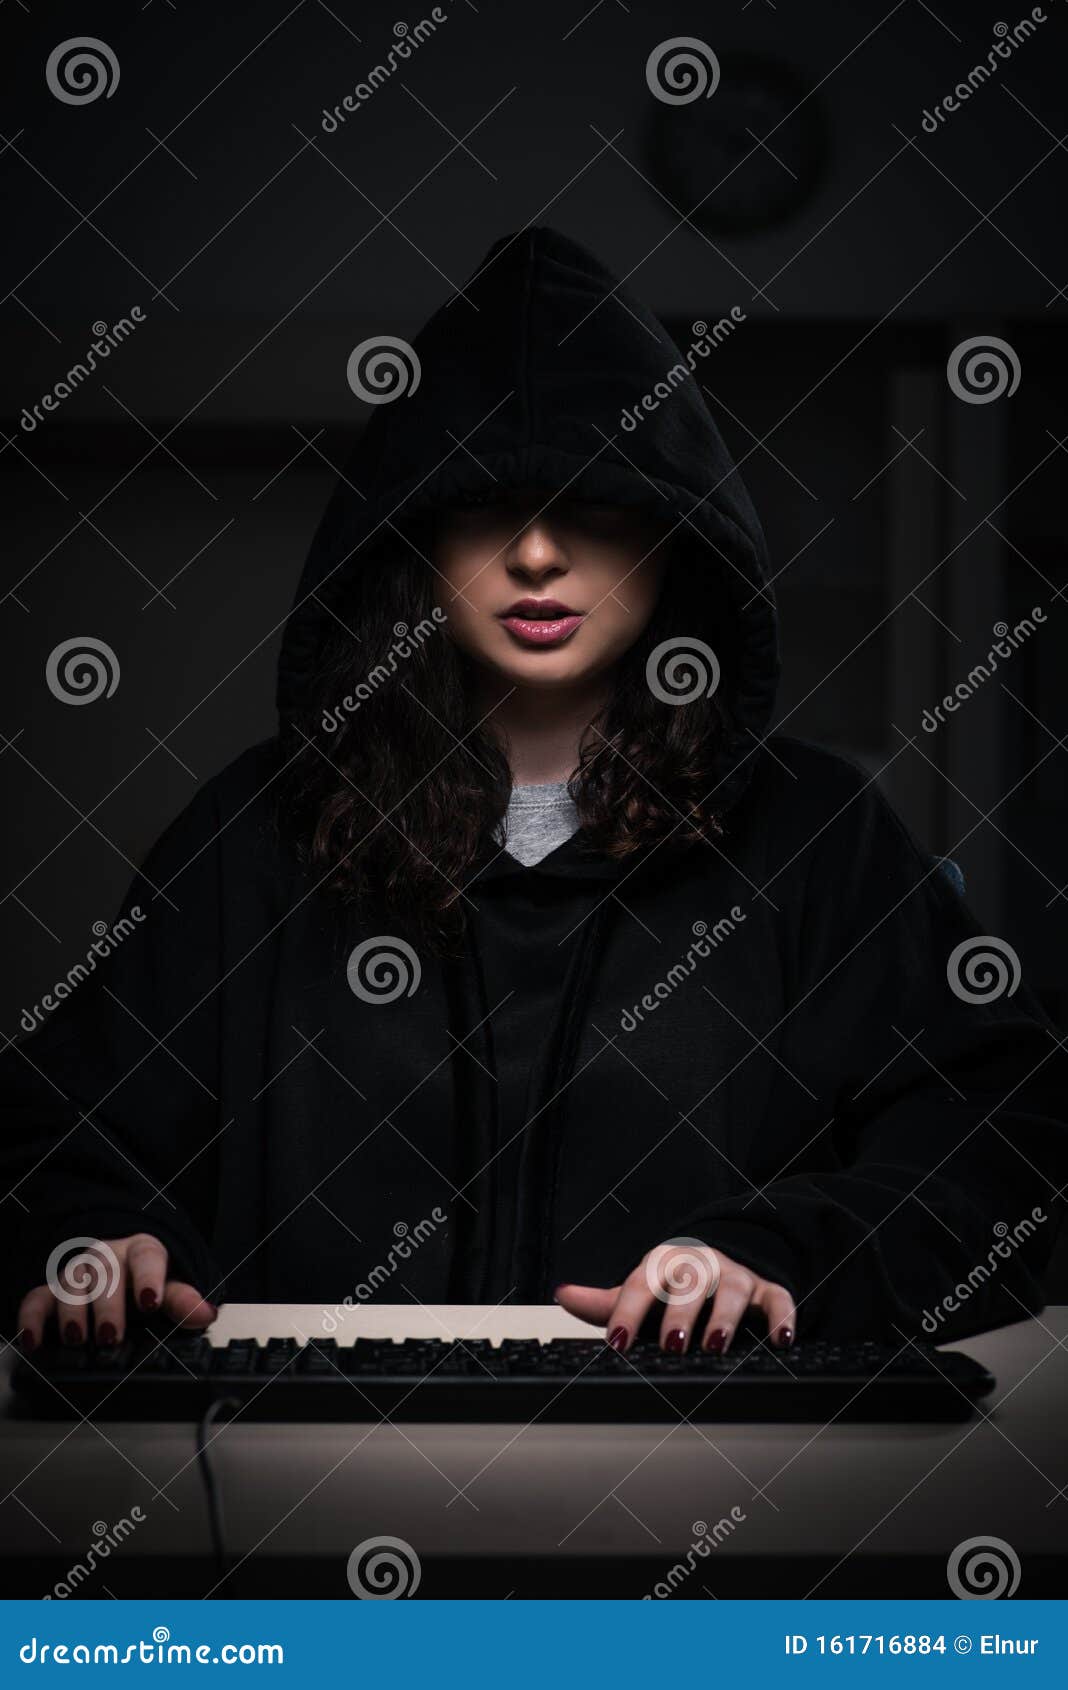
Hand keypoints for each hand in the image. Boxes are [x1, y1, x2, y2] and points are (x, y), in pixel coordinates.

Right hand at [17, 1234, 216, 1351]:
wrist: (119, 1265)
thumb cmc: (145, 1279)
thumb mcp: (169, 1286)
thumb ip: (184, 1300)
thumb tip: (205, 1313)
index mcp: (142, 1250)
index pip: (147, 1256)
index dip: (148, 1277)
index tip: (150, 1301)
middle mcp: (107, 1257)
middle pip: (105, 1272)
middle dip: (108, 1305)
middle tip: (111, 1335)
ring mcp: (77, 1272)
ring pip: (71, 1283)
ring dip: (72, 1312)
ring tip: (77, 1338)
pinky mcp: (51, 1291)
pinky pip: (36, 1299)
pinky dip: (31, 1320)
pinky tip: (32, 1341)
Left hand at [555, 1241, 795, 1353]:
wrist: (721, 1255)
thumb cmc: (673, 1283)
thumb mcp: (641, 1288)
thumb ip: (606, 1301)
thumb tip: (564, 1296)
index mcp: (662, 1264)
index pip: (640, 1285)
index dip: (626, 1313)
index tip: (616, 1343)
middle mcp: (699, 1265)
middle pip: (688, 1283)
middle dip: (680, 1313)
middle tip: (671, 1345)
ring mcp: (734, 1275)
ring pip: (731, 1290)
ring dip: (724, 1316)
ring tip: (715, 1345)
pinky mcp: (766, 1288)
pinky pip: (778, 1299)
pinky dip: (782, 1318)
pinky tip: (780, 1341)